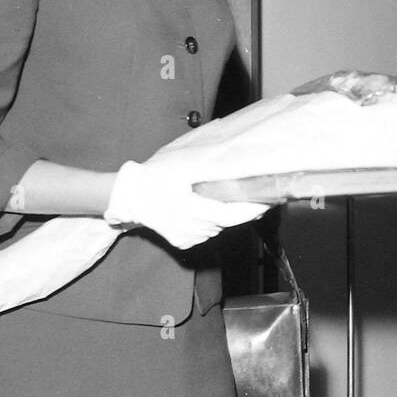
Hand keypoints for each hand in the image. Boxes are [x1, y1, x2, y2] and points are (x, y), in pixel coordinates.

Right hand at [105, 160, 269, 249]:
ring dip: (226, 215)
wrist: (129, 196)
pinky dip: (211, 221)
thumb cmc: (155, 175)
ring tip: (227, 197)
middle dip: (243, 210)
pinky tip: (205, 208)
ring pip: (218, 227)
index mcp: (192, 209)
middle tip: (258, 195)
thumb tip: (235, 154)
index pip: (231, 215)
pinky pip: (206, 232)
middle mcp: (191, 227)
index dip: (251, 209)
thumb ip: (210, 162)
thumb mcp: (182, 164)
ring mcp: (188, 237)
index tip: (267, 200)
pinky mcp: (183, 241)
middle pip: (227, 221)